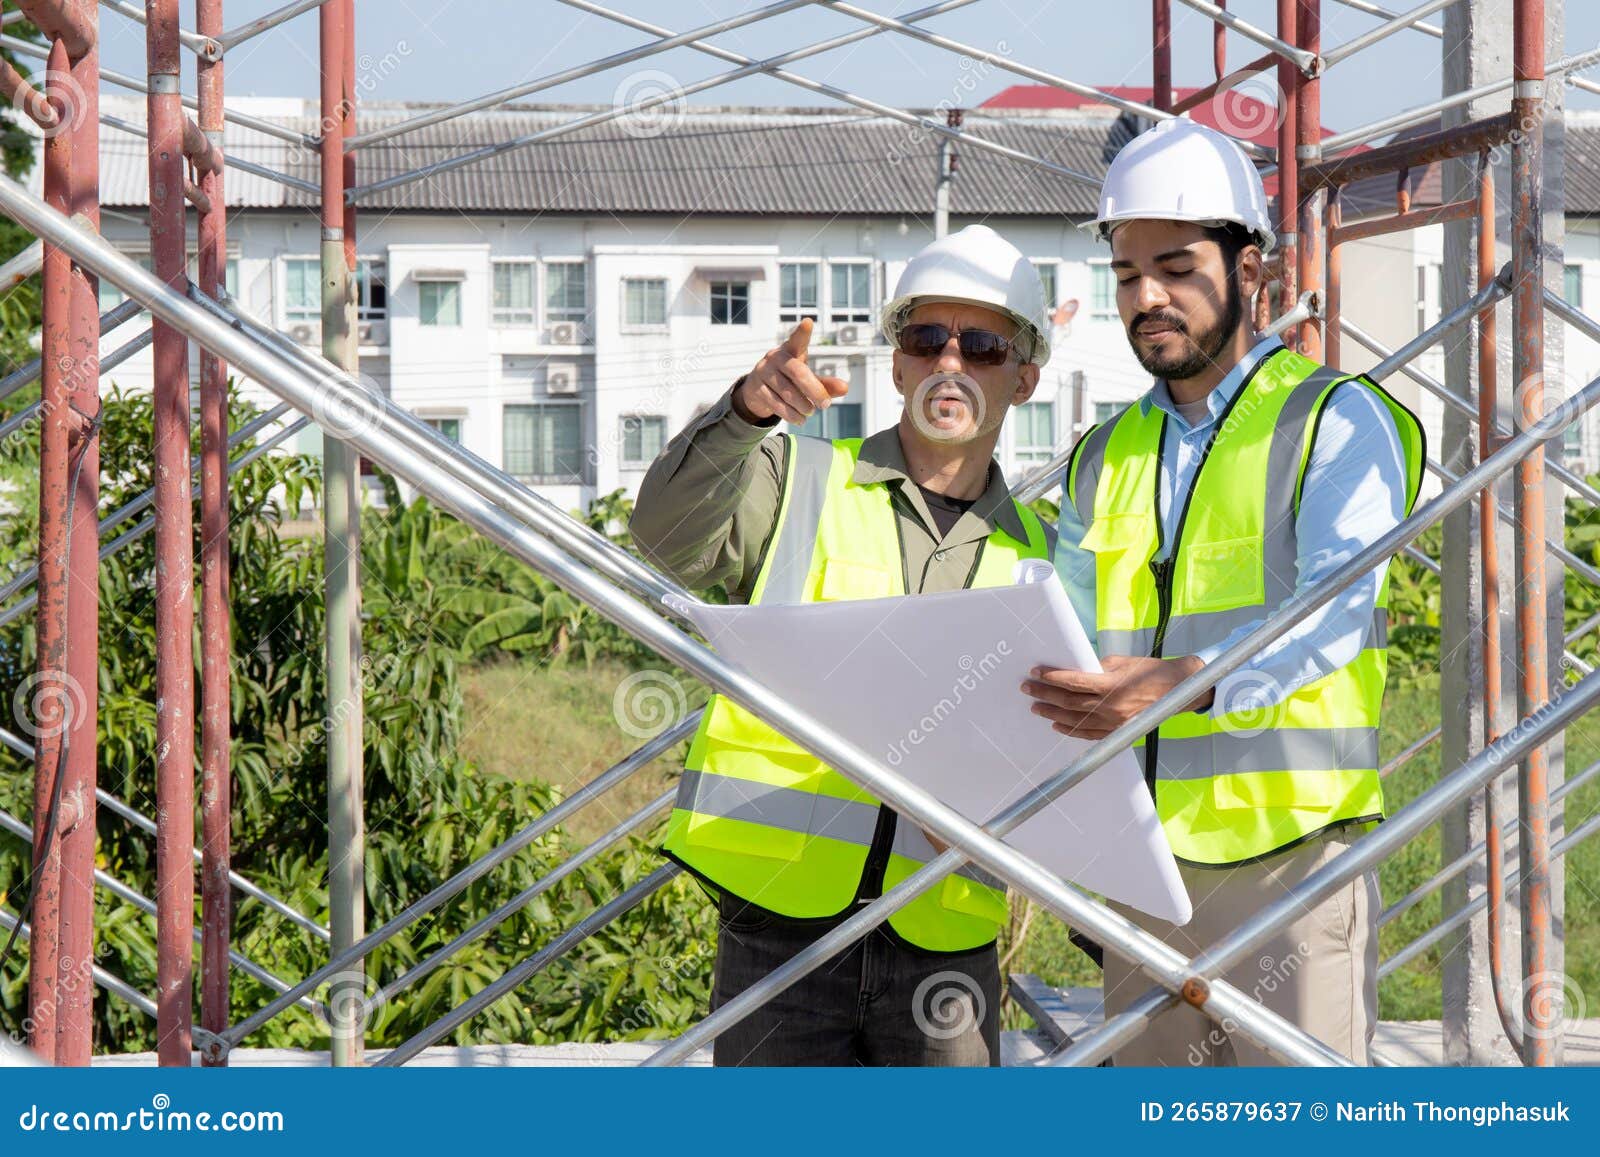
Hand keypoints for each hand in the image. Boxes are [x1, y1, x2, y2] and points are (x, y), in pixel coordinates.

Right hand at [731, 318, 850, 424]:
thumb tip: (845, 388)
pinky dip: (791, 415)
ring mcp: (763, 372)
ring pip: (787, 392)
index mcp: (791, 350)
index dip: (802, 332)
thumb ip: (825, 384)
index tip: (808, 323)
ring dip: (802, 406)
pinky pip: (776, 404)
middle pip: (798, 372)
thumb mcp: (807, 380)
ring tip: (811, 412)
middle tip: (826, 404)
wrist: (757, 390)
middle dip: (814, 390)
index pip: (797, 340)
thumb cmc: (788, 380)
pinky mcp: (756, 388)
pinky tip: (800, 419)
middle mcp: (775, 357)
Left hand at [1021, 655, 1211, 738]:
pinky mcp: (1119, 732)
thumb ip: (1098, 668)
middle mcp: (1111, 706)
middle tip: (1028, 689)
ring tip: (1036, 707)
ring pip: (1075, 720)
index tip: (1035, 672)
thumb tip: (1076, 671)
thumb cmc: (1152, 671)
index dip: (1051, 677)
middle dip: (1045, 694)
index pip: (1073, 682)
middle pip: (1069, 702)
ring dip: (1053, 713)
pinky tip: (1057, 724)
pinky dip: (1071, 730)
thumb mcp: (1123, 662)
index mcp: (1111, 685)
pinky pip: (1089, 734)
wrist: (1180, 689)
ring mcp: (1114, 722)